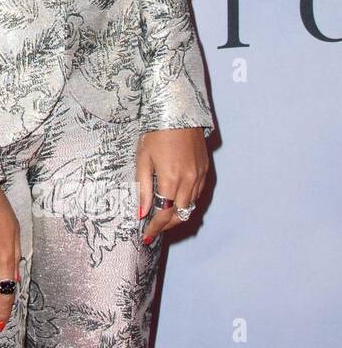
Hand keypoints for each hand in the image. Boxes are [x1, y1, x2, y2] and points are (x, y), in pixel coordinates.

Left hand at [137, 128, 207, 242]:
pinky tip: (176, 201)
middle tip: (153, 229)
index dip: (155, 227)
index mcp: (171, 179)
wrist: (179, 112)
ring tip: (162, 218)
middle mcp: (189, 181)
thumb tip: (141, 212)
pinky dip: (186, 202)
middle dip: (166, 225)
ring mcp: (200, 175)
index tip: (146, 235)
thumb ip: (142, 188)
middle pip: (179, 214)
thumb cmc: (156, 132)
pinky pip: (198, 194)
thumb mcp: (143, 159)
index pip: (163, 213)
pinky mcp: (205, 170)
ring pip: (190, 206)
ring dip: (177, 215)